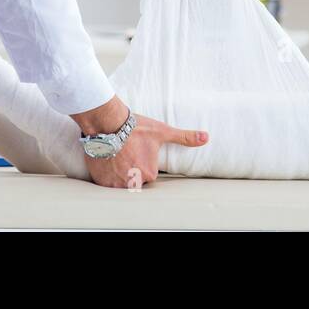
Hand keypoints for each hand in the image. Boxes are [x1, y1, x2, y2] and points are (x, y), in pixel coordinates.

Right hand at [84, 110, 208, 188]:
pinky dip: (107, 174)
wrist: (107, 123)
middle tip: (127, 152)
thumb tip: (206, 137)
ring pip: (121, 181)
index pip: (149, 172)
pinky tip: (108, 160)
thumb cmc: (136, 127)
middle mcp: (133, 182)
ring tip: (117, 155)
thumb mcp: (162, 132)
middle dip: (131, 167)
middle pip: (135, 178)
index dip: (143, 160)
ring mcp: (116, 184)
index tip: (138, 150)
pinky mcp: (102, 182)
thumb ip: (185, 137)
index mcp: (149, 173)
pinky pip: (107, 183)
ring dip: (119, 172)